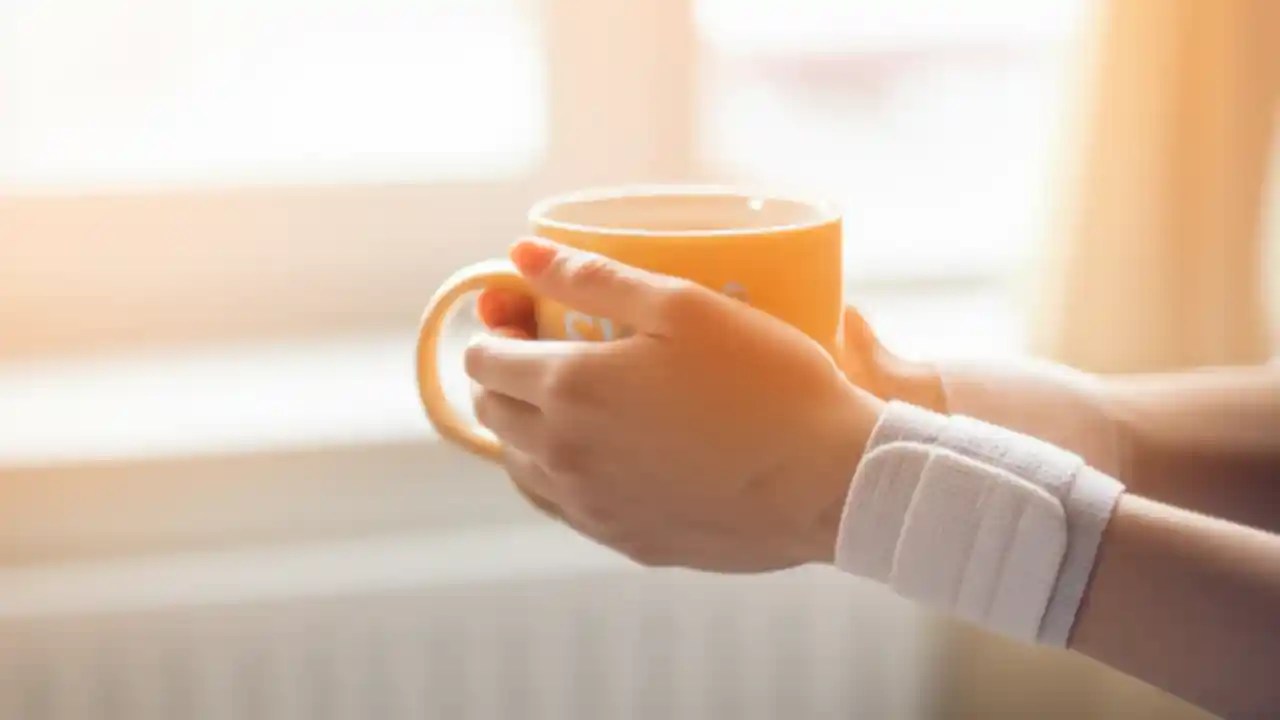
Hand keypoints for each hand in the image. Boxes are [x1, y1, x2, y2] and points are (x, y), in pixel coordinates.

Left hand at [466, 238, 882, 570]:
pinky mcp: (626, 542)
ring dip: (527, 430)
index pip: (484, 362)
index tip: (522, 319)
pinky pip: (564, 507)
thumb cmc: (767, 381)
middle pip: (492, 415)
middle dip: (503, 379)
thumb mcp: (682, 307)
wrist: (829, 483)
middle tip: (549, 354)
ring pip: (521, 468)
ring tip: (574, 405)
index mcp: (568, 389)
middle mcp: (564, 456)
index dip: (495, 333)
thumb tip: (517, 253)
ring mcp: (592, 508)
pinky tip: (602, 457)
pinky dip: (562, 476)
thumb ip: (592, 276)